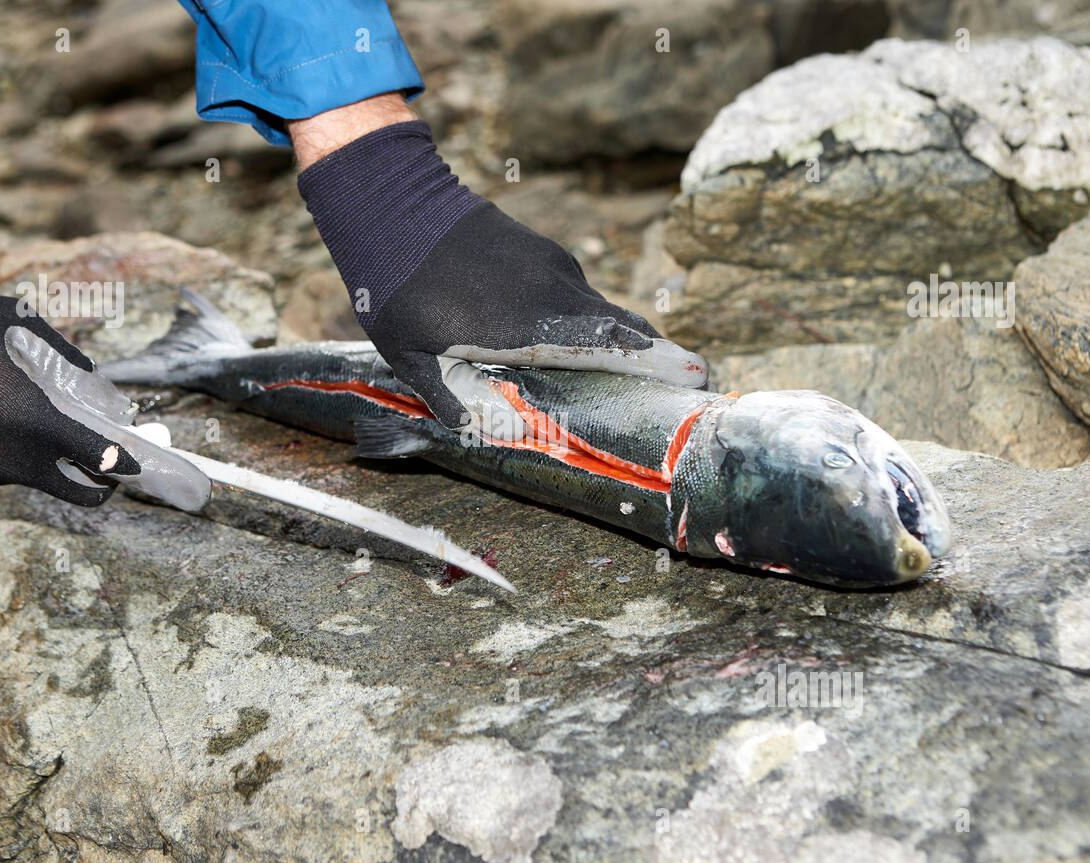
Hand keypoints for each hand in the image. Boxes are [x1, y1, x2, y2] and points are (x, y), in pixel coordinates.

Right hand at [0, 288, 209, 509]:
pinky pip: (1, 471)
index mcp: (27, 417)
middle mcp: (4, 455)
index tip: (140, 464)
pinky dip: (10, 453)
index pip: (96, 458)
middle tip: (110, 464)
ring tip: (29, 416)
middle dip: (101, 482)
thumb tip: (100, 391)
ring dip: (49, 458)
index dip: (125, 465)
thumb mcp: (17, 327)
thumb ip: (68, 363)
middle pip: (76, 490)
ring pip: (36, 476)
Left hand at [362, 203, 707, 437]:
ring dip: (619, 341)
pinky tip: (576, 338)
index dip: (658, 364)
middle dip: (658, 356)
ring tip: (633, 372)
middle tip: (688, 380)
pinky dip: (589, 319)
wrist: (390, 203)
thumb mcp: (409, 356)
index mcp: (531, 326)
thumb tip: (474, 431)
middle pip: (625, 330)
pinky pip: (579, 293)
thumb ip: (446, 396)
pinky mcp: (545, 252)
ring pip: (601, 311)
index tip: (698, 375)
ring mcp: (553, 268)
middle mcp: (555, 294)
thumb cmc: (396, 289)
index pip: (612, 349)